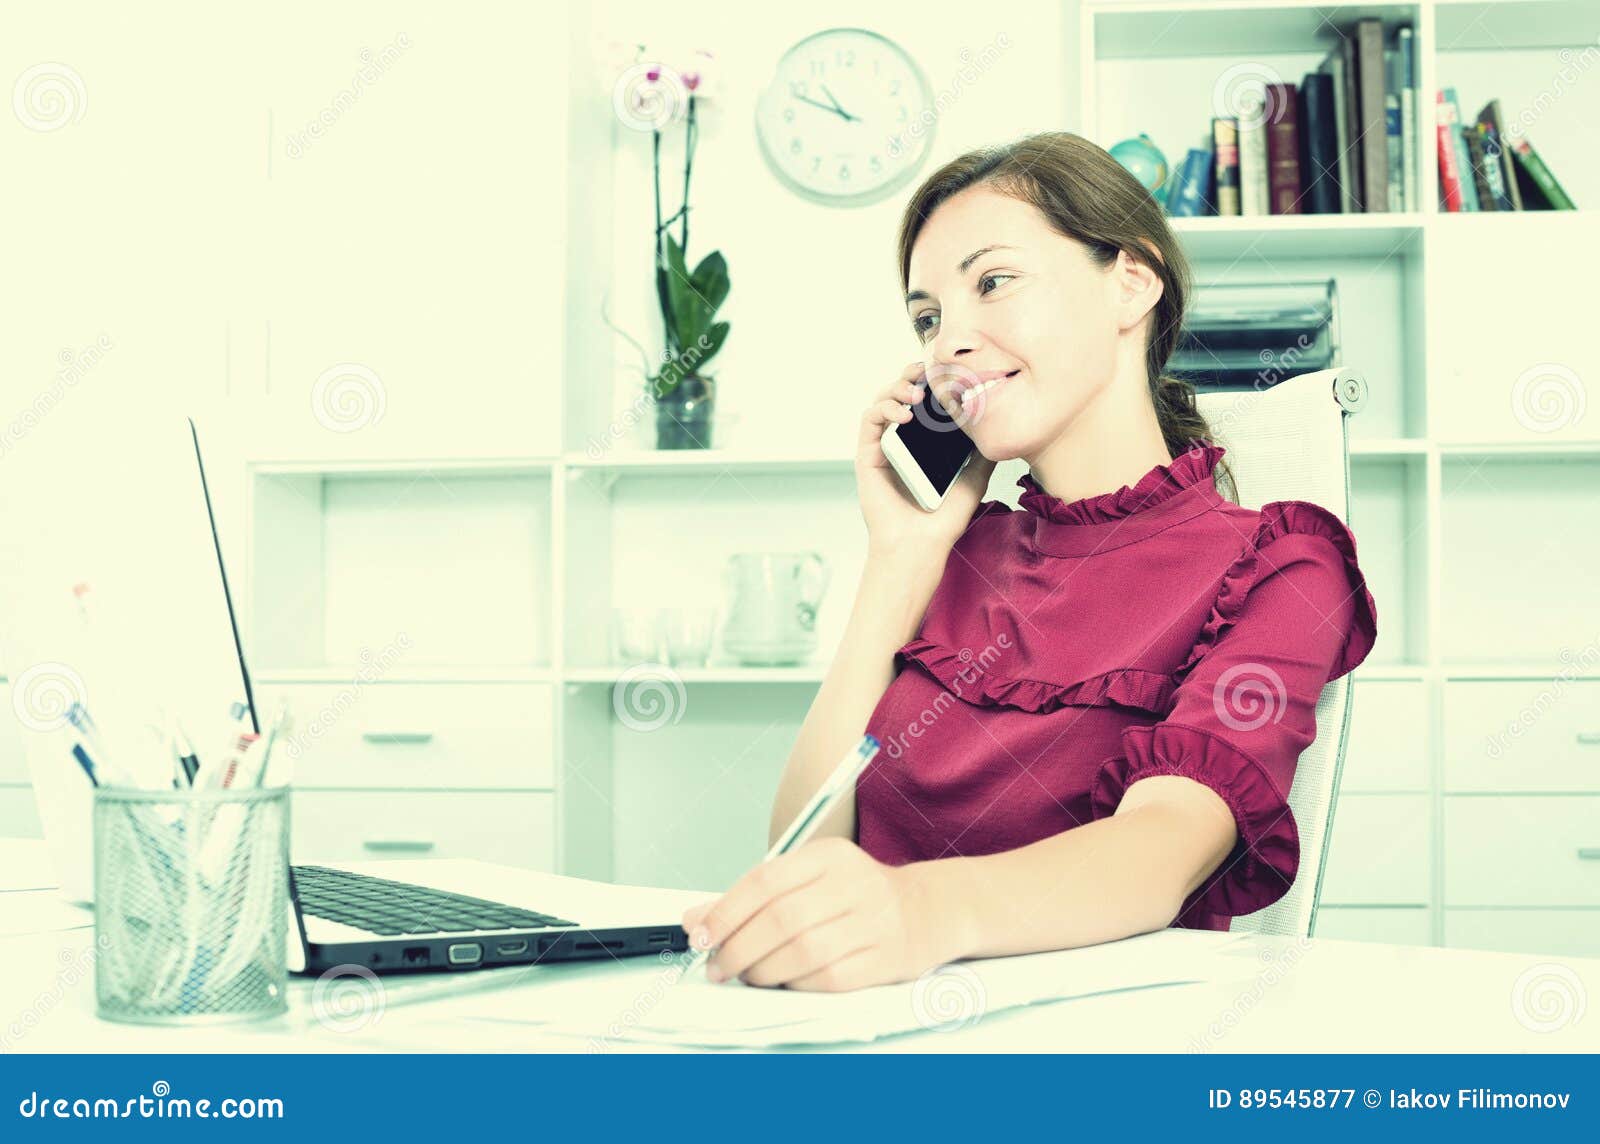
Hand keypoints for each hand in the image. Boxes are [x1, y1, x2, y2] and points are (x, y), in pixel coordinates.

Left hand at [678, 837, 954, 991]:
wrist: (927, 910)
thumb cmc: (854, 896)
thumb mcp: (807, 880)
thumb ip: (751, 898)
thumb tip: (696, 920)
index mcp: (829, 856)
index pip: (765, 881)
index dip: (726, 912)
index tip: (701, 936)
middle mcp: (854, 884)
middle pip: (781, 920)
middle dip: (738, 948)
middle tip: (719, 966)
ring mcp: (874, 922)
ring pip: (802, 953)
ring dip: (763, 971)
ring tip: (749, 975)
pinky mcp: (885, 959)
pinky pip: (828, 979)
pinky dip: (796, 985)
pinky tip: (785, 982)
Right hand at [856, 361, 996, 557]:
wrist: (920, 544)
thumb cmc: (944, 519)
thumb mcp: (974, 478)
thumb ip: (982, 452)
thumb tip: (995, 426)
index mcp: (924, 443)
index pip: (924, 402)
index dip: (930, 382)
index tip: (946, 371)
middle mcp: (902, 441)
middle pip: (900, 394)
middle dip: (910, 376)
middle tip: (925, 371)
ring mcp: (883, 447)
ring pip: (881, 402)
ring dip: (896, 389)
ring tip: (915, 394)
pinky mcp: (867, 457)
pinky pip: (869, 422)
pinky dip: (883, 409)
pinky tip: (903, 415)